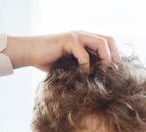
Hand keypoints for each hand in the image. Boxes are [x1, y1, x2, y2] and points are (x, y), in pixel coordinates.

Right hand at [4, 31, 118, 71]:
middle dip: (113, 57)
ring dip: (104, 60)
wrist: (30, 54)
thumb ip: (86, 67)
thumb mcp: (72, 65)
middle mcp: (83, 35)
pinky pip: (84, 54)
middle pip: (109, 40)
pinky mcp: (68, 41)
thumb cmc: (50, 62)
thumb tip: (103, 82)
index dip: (115, 56)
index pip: (109, 42)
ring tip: (100, 73)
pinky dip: (86, 66)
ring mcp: (76, 36)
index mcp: (86, 39)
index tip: (114, 72)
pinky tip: (82, 75)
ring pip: (101, 43)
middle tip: (110, 73)